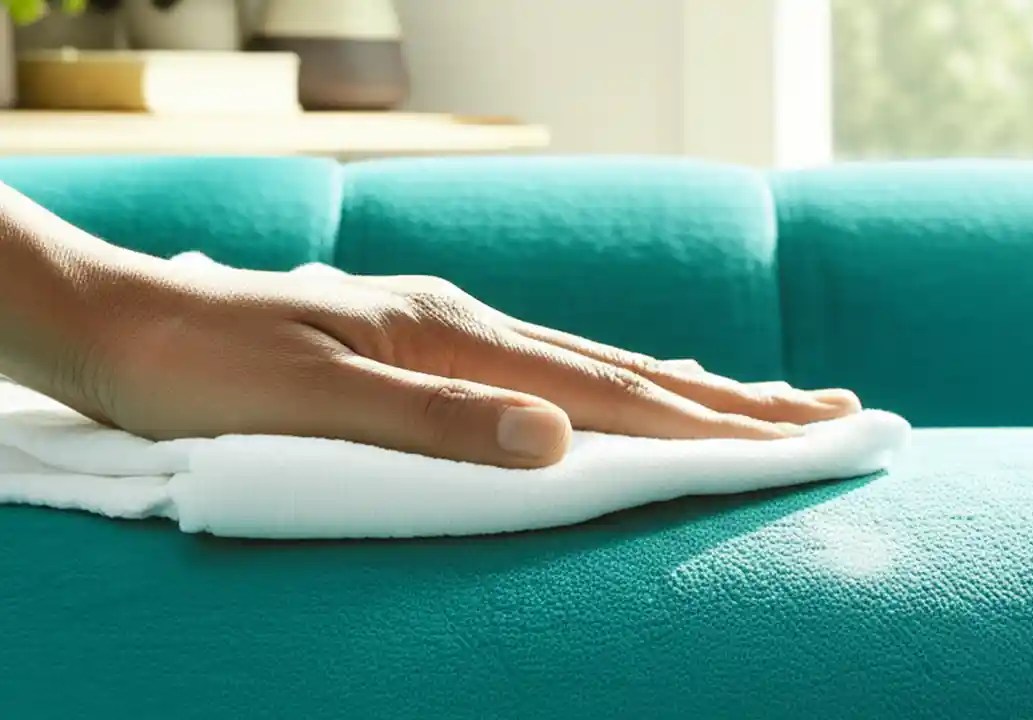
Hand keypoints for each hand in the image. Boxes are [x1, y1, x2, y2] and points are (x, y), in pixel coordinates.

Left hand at [60, 263, 859, 467]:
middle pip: (629, 368)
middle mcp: (470, 326)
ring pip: (597, 361)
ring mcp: (452, 328)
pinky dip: (615, 378)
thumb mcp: (310, 405)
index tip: (800, 438)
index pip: (612, 394)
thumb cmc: (204, 372)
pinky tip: (630, 381)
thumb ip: (434, 424)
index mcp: (456, 342)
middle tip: (833, 410)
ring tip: (764, 398)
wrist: (120, 323)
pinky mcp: (427, 339)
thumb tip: (555, 441)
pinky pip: (551, 362)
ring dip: (690, 385)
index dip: (710, 424)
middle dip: (736, 401)